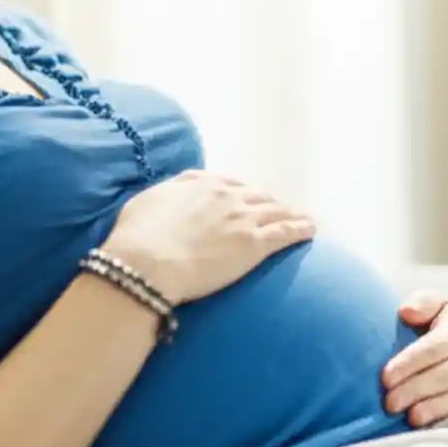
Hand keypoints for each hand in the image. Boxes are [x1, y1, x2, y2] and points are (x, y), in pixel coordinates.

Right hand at [101, 169, 315, 303]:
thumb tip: (170, 199)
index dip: (241, 193)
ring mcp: (244, 218)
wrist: (148, 263)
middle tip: (274, 212)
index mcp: (201, 183)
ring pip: (276, 210)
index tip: (245, 200)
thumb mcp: (145, 203)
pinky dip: (301, 228)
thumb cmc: (137, 237)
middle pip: (257, 195)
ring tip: (300, 219)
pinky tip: (311, 229)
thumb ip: (165, 196)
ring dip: (290, 213)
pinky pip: (287, 231)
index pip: (229, 184)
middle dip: (267, 203)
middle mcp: (227, 195)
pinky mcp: (255, 244)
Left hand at [381, 289, 447, 427]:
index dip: (410, 363)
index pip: (435, 348)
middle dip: (414, 390)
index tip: (385, 376)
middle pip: (443, 376)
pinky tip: (419, 425)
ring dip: (427, 408)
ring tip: (405, 416)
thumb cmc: (433, 321)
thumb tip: (407, 311)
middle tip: (389, 402)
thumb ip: (422, 302)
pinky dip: (438, 419)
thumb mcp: (431, 302)